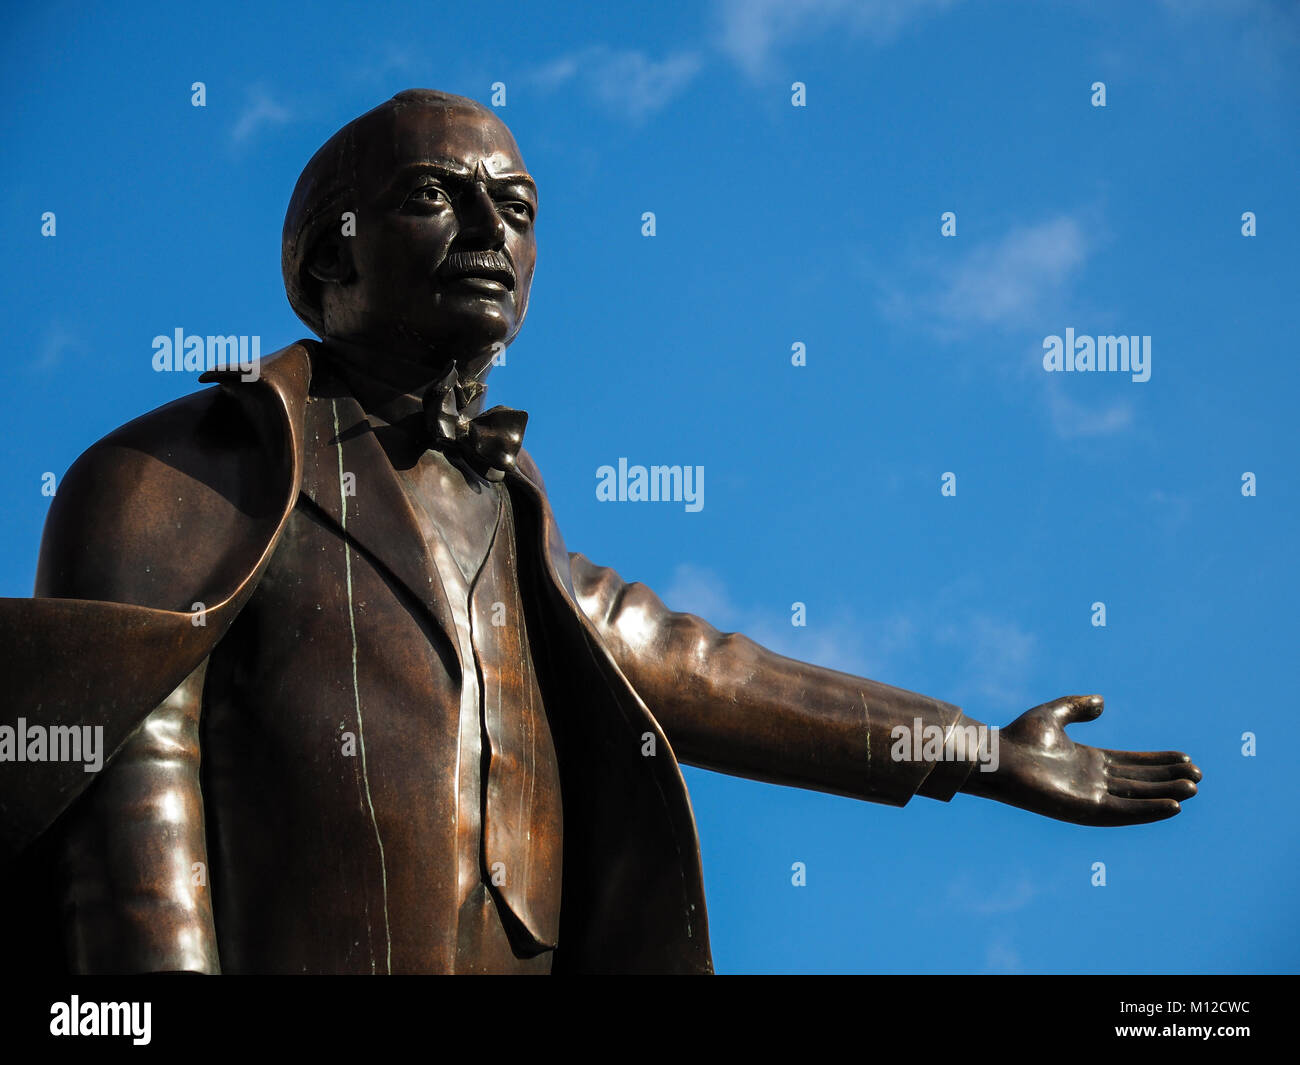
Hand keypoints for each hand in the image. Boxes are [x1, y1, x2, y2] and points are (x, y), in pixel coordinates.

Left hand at [964, 695, 1200, 825]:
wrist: (999, 756)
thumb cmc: (1019, 737)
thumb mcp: (1053, 714)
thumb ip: (1077, 706)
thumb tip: (1102, 701)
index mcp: (1087, 761)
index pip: (1131, 763)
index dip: (1157, 761)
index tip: (1185, 757)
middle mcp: (1092, 781)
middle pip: (1140, 781)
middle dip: (1168, 778)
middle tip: (1198, 774)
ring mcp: (1091, 797)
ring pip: (1137, 797)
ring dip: (1165, 793)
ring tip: (1193, 787)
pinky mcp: (1087, 810)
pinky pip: (1125, 812)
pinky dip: (1149, 810)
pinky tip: (1173, 805)